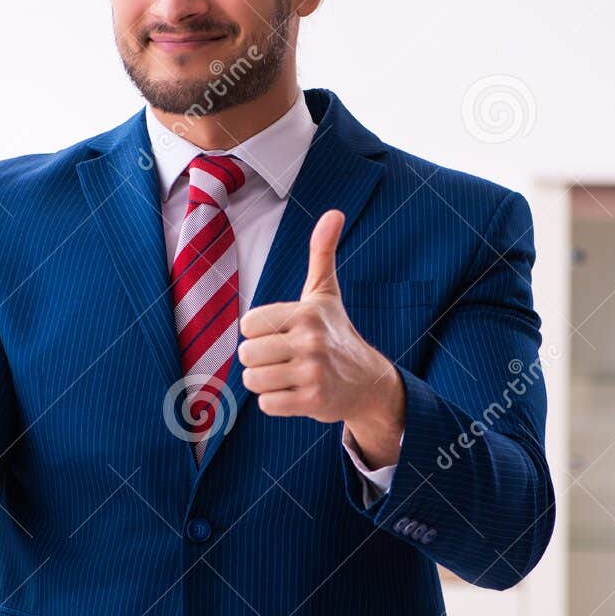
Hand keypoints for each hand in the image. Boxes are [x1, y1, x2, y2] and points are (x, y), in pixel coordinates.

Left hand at [237, 210, 405, 466]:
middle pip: (246, 354)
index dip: (259, 332)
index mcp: (306, 313)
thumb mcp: (326, 293)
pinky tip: (296, 392)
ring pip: (253, 381)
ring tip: (288, 375)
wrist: (368, 382)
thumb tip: (334, 212)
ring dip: (266, 382)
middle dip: (259, 360)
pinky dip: (276, 402)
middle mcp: (310, 341)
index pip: (248, 324)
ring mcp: (313, 373)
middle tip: (283, 358)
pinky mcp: (313, 401)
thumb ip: (322, 252)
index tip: (281, 334)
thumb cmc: (336, 333)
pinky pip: (267, 404)